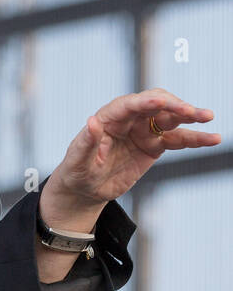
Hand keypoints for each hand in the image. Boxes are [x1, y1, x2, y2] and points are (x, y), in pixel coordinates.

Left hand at [50, 88, 220, 209]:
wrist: (86, 190)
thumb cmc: (77, 172)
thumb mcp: (77, 161)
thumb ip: (86, 142)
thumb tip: (91, 121)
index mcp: (107, 119)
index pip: (128, 105)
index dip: (146, 102)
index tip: (163, 101)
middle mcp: (128, 121)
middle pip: (154, 105)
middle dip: (173, 105)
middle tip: (192, 112)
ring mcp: (143, 132)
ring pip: (170, 120)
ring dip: (190, 117)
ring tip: (208, 116)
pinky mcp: (154, 146)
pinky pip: (177, 140)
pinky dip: (194, 139)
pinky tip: (212, 138)